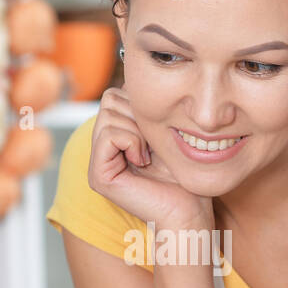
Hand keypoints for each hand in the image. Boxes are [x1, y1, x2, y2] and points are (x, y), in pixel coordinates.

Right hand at [87, 88, 210, 228]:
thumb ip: (145, 108)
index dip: (142, 104)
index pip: (116, 95)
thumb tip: (135, 77)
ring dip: (137, 129)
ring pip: (109, 114)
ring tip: (149, 153)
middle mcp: (102, 149)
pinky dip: (131, 141)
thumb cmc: (185, 175)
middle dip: (139, 114)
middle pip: (110, 100)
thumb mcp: (164, 131)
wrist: (189, 210)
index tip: (159, 130)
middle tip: (154, 142)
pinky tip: (144, 160)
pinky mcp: (98, 176)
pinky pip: (109, 134)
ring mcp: (98, 163)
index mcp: (116, 137)